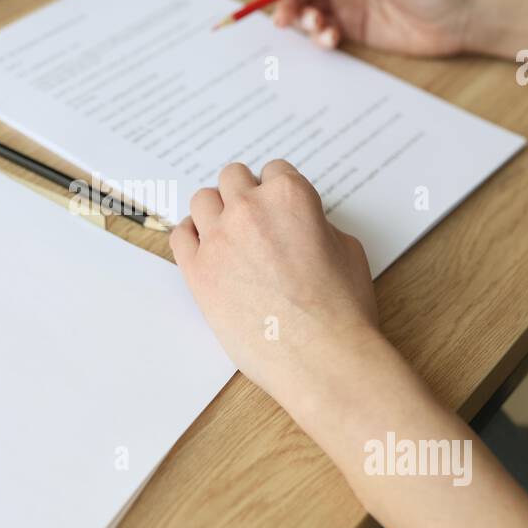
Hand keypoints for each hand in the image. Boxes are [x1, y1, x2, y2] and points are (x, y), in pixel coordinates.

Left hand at [170, 159, 383, 414]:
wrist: (321, 356)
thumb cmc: (342, 309)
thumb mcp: (347, 249)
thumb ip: (316, 224)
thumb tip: (299, 226)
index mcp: (289, 195)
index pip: (274, 171)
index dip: (279, 191)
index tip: (279, 209)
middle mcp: (248, 208)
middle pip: (233, 178)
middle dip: (245, 194)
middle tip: (255, 221)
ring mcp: (218, 238)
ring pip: (202, 200)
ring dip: (216, 211)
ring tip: (229, 236)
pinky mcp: (197, 271)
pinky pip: (180, 236)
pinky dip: (191, 237)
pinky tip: (205, 250)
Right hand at [248, 0, 472, 56]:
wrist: (459, 18)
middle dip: (285, 2)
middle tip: (281, 17)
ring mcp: (347, 2)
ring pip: (308, 11)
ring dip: (303, 21)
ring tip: (317, 27)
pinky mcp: (354, 28)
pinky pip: (324, 32)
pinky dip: (320, 37)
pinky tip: (331, 39)